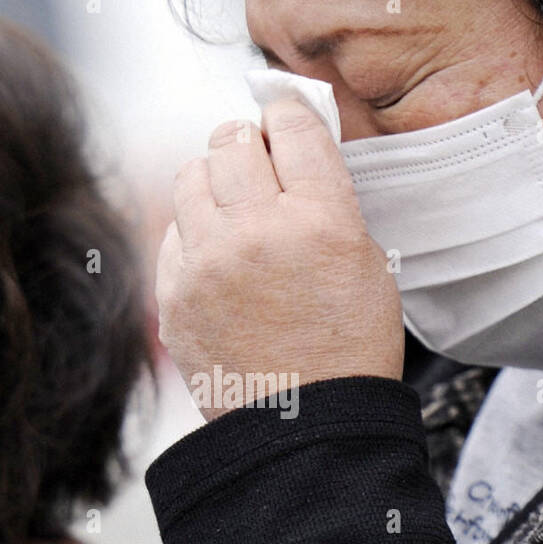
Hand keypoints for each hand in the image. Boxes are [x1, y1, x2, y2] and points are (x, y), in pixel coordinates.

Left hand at [157, 98, 403, 420]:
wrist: (305, 430)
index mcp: (321, 219)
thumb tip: (292, 152)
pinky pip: (174, 232)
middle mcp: (257, 232)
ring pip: (191, 176)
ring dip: (214, 181)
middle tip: (259, 162)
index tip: (285, 118)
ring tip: (235, 208)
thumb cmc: (347, 350)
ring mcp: (208, 263)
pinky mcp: (174, 294)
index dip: (288, 113)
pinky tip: (220, 256)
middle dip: (247, 143)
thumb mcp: (369, 264)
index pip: (290, 124)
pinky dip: (195, 233)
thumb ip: (329, 202)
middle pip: (231, 140)